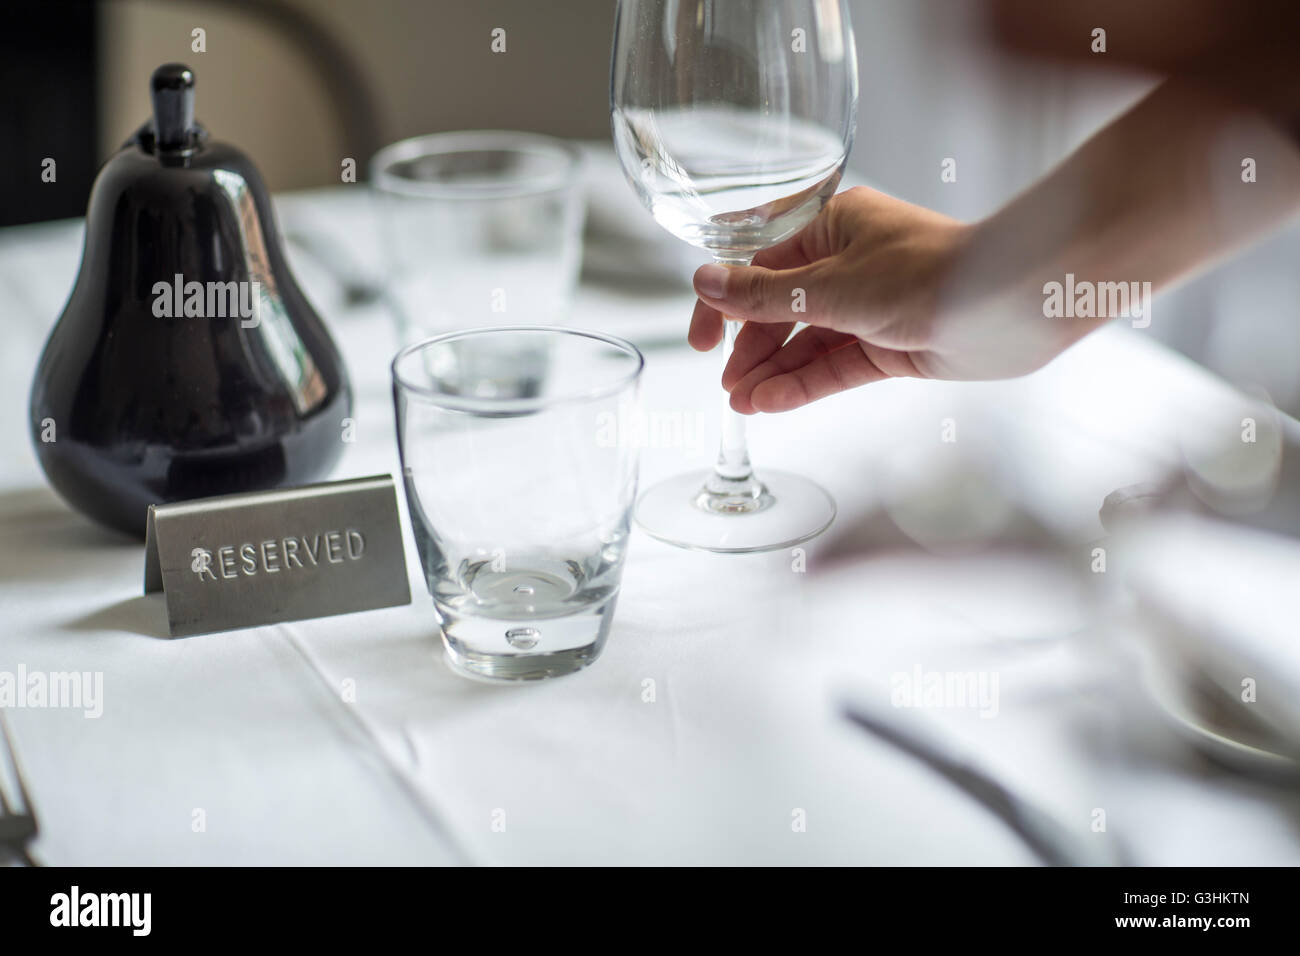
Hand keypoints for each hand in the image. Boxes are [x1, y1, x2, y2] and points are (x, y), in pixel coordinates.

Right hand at [688, 186, 1065, 413]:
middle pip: (782, 309)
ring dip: (774, 372)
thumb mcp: (829, 286)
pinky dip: (806, 383)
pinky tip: (773, 402)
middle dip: (751, 347)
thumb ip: (763, 294)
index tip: (701, 339)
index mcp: (832, 226)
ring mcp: (871, 306)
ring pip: (808, 342)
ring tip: (742, 405)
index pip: (761, 265)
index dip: (724, 303)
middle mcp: (849, 263)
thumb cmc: (927, 274)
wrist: (1007, 303)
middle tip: (726, 383)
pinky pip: (837, 365)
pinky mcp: (892, 344)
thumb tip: (704, 281)